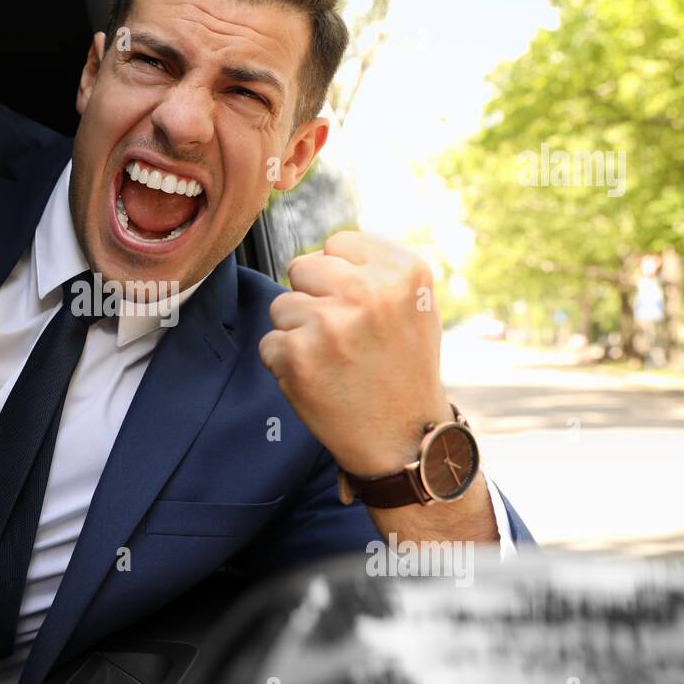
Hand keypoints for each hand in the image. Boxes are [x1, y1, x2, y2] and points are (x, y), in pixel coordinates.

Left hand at [258, 231, 450, 477]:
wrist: (405, 439)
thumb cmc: (404, 367)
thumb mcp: (414, 305)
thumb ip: (373, 269)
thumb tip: (322, 251)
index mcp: (403, 272)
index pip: (337, 243)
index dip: (339, 276)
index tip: (356, 306)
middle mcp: (367, 292)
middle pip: (302, 268)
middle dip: (313, 299)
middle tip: (341, 337)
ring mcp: (329, 324)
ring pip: (281, 306)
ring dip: (297, 333)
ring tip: (333, 361)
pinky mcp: (297, 356)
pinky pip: (269, 343)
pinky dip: (285, 365)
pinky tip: (319, 382)